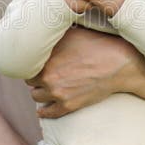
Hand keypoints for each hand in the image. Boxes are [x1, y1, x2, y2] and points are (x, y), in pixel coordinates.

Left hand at [26, 26, 144, 117]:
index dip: (32, 64)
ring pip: (36, 97)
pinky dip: (44, 112)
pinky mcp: (69, 106)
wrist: (117, 64)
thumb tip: (41, 31)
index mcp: (46, 61)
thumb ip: (52, 37)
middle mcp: (48, 79)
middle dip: (35, 78)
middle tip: (40, 74)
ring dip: (39, 92)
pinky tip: (41, 111)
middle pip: (30, 82)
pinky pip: (49, 113)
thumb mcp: (70, 35)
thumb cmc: (95, 45)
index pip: (27, 65)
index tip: (37, 63)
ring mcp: (58, 94)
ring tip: (43, 88)